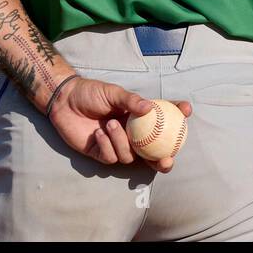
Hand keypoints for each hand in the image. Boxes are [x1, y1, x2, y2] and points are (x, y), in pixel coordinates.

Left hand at [47, 77, 191, 173]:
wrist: (65, 101)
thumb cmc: (91, 92)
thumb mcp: (113, 92)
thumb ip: (130, 101)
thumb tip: (149, 108)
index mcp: (139, 117)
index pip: (164, 120)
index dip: (178, 117)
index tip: (187, 111)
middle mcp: (131, 134)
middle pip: (153, 153)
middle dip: (164, 161)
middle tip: (167, 160)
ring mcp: (117, 145)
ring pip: (130, 156)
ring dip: (122, 142)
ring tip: (110, 124)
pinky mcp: (101, 153)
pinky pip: (111, 158)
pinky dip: (106, 145)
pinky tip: (98, 132)